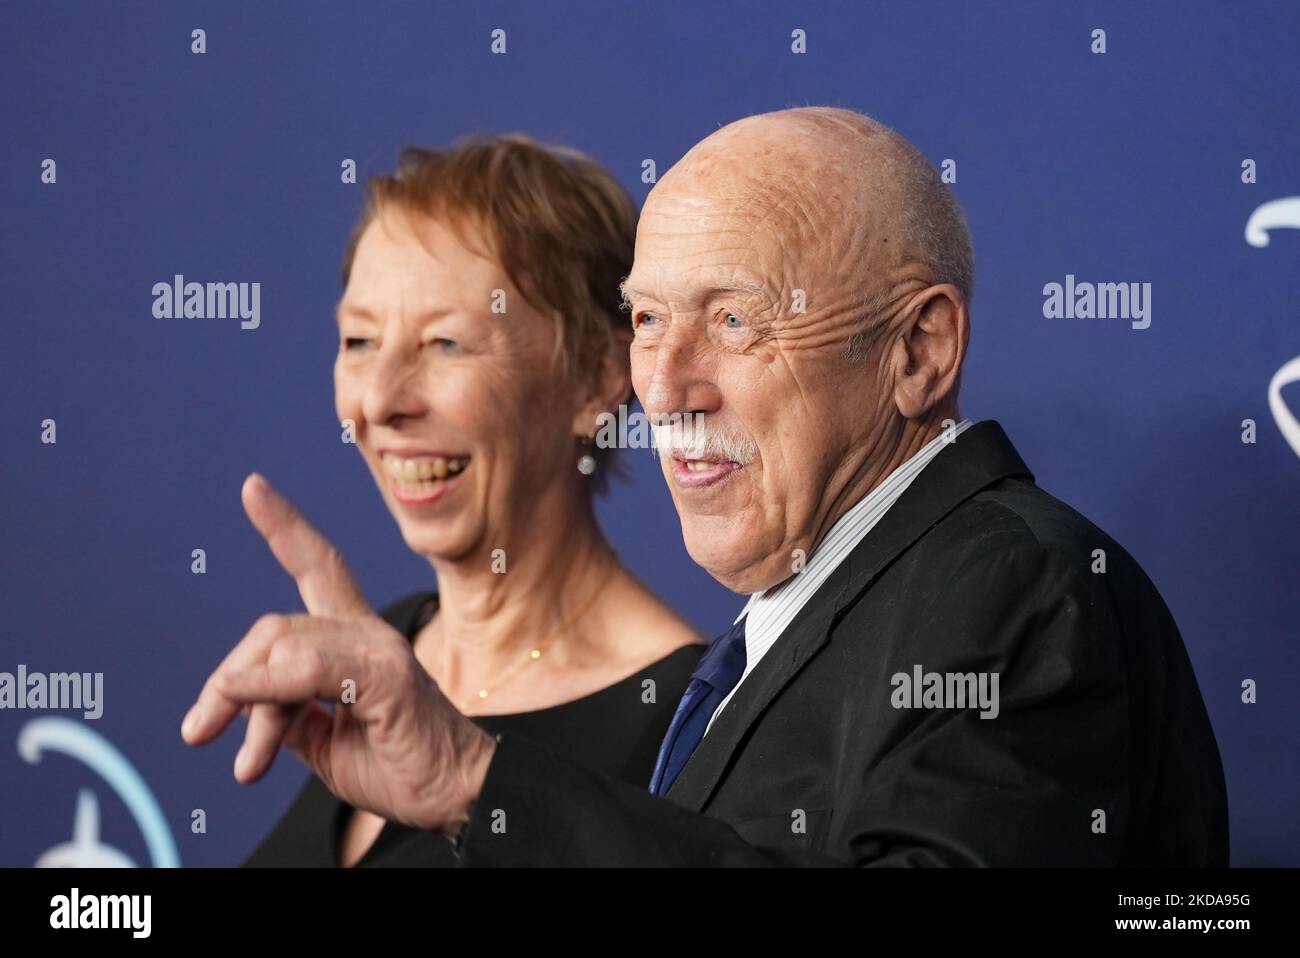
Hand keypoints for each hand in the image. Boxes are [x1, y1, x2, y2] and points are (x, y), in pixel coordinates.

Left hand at [180, 473, 495, 832]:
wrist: (457, 793)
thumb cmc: (399, 765)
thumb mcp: (323, 739)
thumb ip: (286, 711)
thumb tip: (242, 702)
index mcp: (357, 639)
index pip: (319, 568)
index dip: (285, 528)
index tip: (252, 487)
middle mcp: (369, 632)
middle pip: (274, 627)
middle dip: (226, 678)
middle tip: (199, 731)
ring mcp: (379, 648)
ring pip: (281, 649)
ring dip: (245, 705)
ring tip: (246, 765)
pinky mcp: (386, 676)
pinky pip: (305, 671)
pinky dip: (264, 690)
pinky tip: (242, 713)